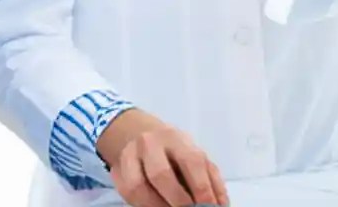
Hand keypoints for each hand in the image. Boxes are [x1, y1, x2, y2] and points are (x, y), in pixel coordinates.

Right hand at [97, 110, 227, 206]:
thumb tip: (220, 206)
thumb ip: (210, 180)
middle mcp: (149, 143)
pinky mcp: (117, 171)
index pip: (191, 161)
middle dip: (178, 201)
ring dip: (157, 206)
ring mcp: (128, 156)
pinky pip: (128, 193)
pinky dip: (144, 206)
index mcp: (175, 138)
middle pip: (160, 174)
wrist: (140, 136)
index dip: (202, 189)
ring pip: (138, 187)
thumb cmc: (175, 152)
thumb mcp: (195, 156)